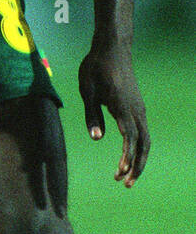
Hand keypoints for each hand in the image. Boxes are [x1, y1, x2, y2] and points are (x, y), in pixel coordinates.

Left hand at [78, 42, 149, 186]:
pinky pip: (142, 131)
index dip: (127, 157)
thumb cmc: (96, 68)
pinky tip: (128, 156)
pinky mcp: (137, 107)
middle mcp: (136, 109)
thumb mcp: (87, 91)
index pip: (130, 138)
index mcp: (123, 106)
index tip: (120, 172)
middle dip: (136, 166)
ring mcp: (139, 108)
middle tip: (126, 185)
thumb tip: (98, 139)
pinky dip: (138, 148)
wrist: (112, 48)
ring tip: (125, 176)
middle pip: (143, 143)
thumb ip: (92, 116)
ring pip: (145, 139)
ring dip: (138, 159)